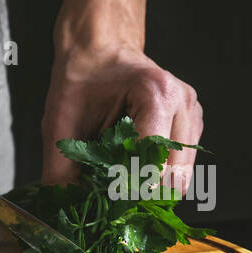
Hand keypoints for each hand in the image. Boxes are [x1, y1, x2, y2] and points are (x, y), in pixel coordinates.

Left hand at [42, 0, 203, 190]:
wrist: (100, 44)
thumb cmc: (83, 73)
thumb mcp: (60, 117)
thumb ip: (59, 165)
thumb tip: (61, 208)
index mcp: (156, 93)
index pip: (155, 158)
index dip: (133, 188)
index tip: (110, 203)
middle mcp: (183, 102)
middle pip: (173, 174)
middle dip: (143, 195)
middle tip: (113, 204)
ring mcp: (192, 113)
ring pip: (182, 176)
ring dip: (153, 189)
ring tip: (122, 189)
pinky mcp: (191, 124)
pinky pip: (182, 166)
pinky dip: (160, 179)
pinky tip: (135, 175)